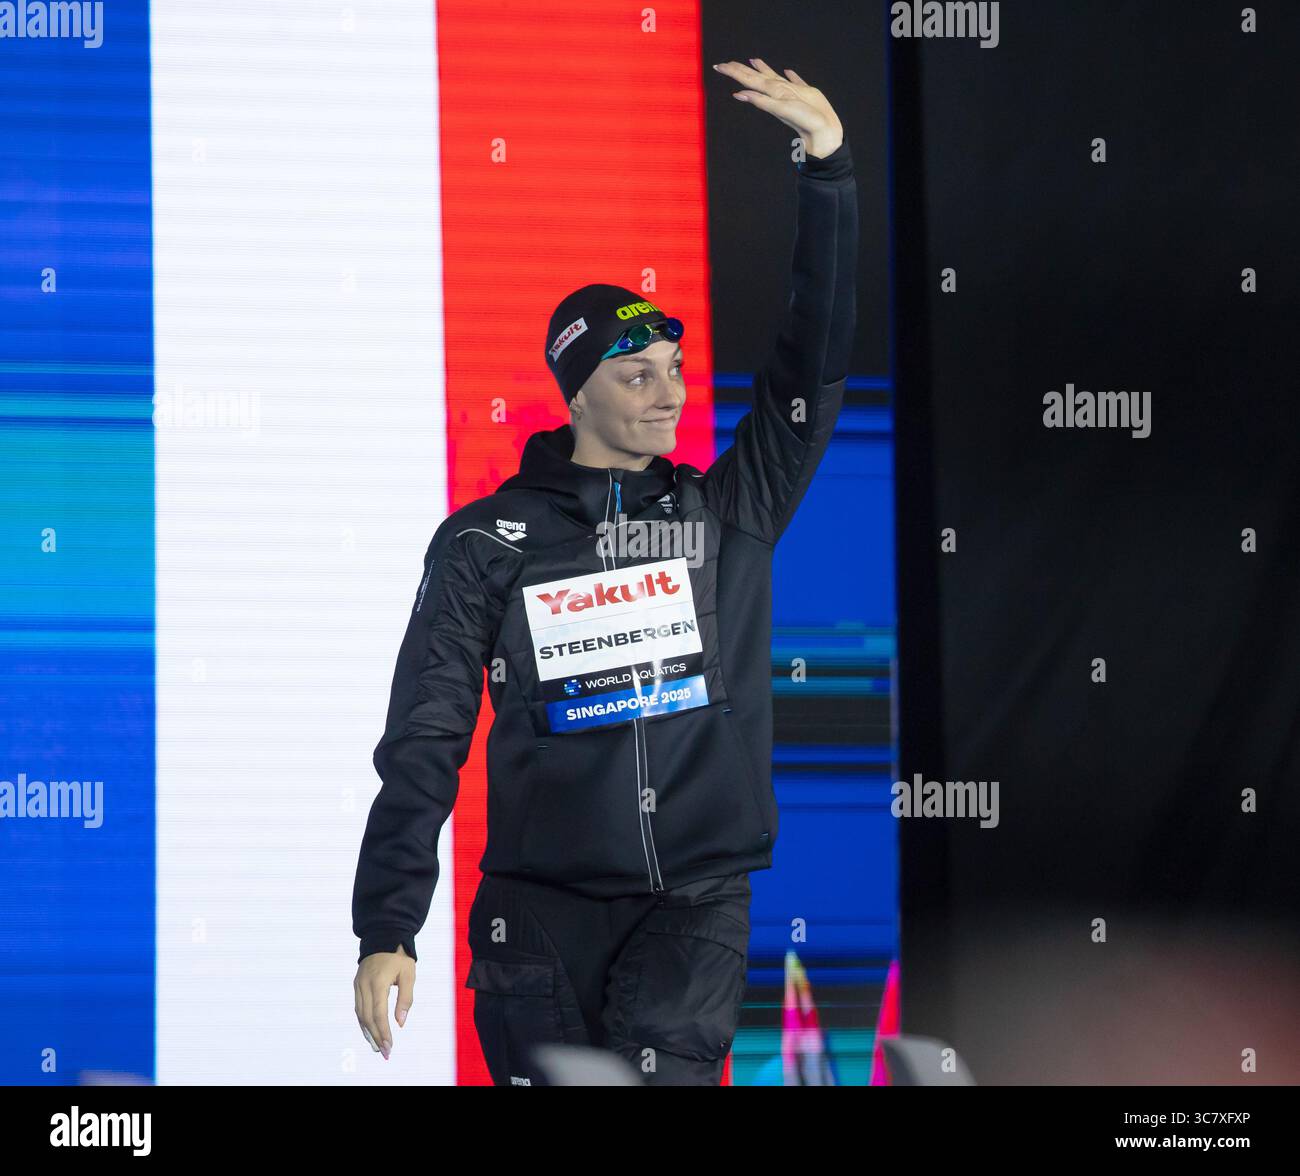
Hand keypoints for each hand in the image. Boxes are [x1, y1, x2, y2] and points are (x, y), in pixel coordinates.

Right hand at [354, 943, 414, 1060]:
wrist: (384, 934)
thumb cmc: (400, 955)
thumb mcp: (409, 974)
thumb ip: (406, 998)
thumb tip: (400, 1022)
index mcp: (378, 982)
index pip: (379, 1014)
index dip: (383, 1032)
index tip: (390, 1047)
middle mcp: (364, 985)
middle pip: (367, 1018)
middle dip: (375, 1037)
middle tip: (384, 1052)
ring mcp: (358, 984)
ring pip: (360, 1014)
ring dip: (367, 1032)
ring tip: (376, 1046)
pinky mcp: (357, 984)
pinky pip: (358, 1007)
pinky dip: (363, 1021)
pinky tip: (369, 1030)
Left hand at [712, 58, 843, 158]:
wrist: (824, 133)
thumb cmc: (804, 121)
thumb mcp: (780, 109)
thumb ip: (761, 101)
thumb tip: (739, 94)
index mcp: (771, 93)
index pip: (748, 79)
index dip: (734, 72)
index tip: (719, 66)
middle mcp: (778, 91)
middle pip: (756, 77)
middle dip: (740, 70)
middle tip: (725, 64)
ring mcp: (791, 93)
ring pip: (774, 77)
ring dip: (762, 69)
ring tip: (752, 61)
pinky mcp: (806, 94)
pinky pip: (795, 81)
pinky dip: (790, 76)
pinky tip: (787, 71)